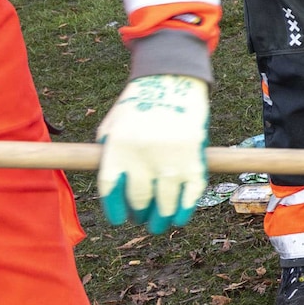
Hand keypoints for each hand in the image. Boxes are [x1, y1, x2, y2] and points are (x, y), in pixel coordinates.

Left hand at [95, 74, 209, 231]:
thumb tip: (115, 190)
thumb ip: (108, 155)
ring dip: (164, 216)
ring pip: (167, 200)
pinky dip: (187, 206)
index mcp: (118, 147)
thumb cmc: (138, 105)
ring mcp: (171, 157)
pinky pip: (192, 189)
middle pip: (141, 198)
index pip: (112, 189)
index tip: (121, 219)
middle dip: (142, 213)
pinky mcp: (195, 155)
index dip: (115, 208)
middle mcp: (143, 155)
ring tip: (161, 223)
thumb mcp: (113, 126)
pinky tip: (181, 216)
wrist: (170, 81)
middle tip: (144, 219)